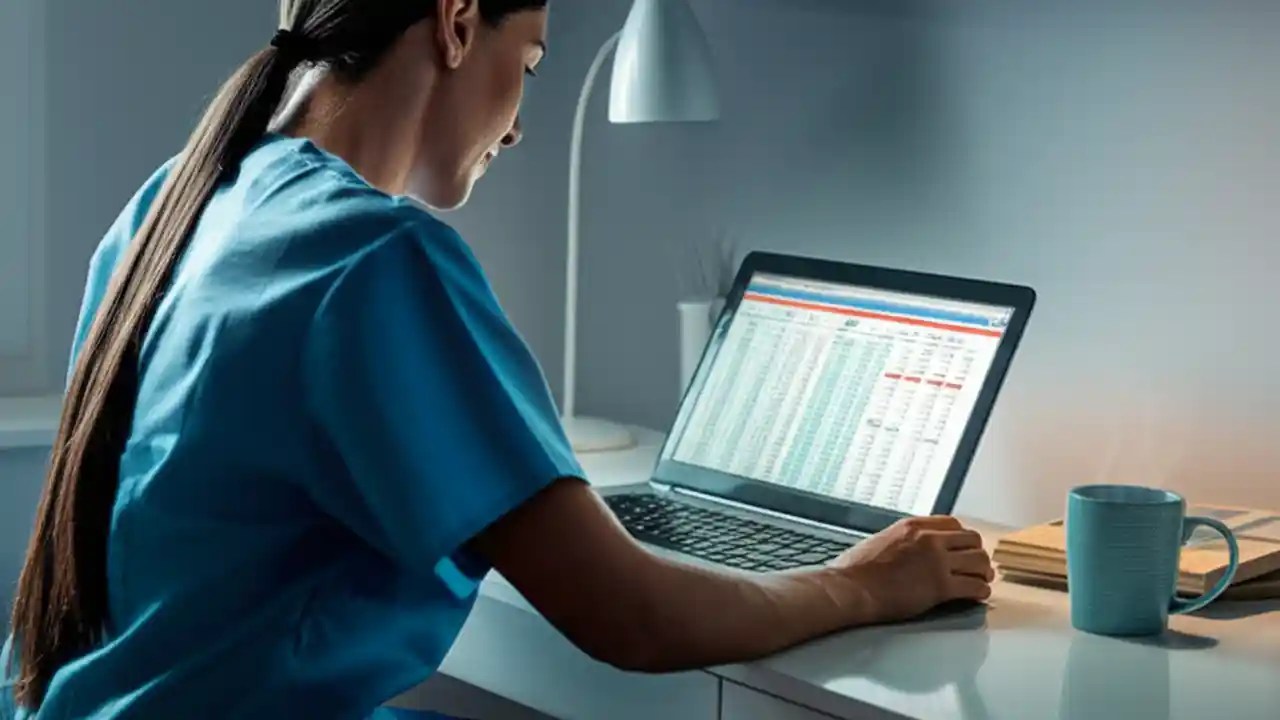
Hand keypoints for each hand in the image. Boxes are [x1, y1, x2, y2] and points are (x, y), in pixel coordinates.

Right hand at [827, 515, 993, 624]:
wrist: (850, 588)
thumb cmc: (855, 570)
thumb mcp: (880, 540)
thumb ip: (900, 541)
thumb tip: (905, 549)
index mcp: (913, 526)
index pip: (952, 524)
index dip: (963, 537)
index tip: (964, 547)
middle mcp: (929, 540)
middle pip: (972, 540)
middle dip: (977, 553)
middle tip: (977, 566)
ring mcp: (937, 562)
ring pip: (979, 561)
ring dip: (983, 572)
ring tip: (982, 580)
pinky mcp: (940, 587)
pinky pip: (974, 587)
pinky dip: (980, 592)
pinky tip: (977, 596)